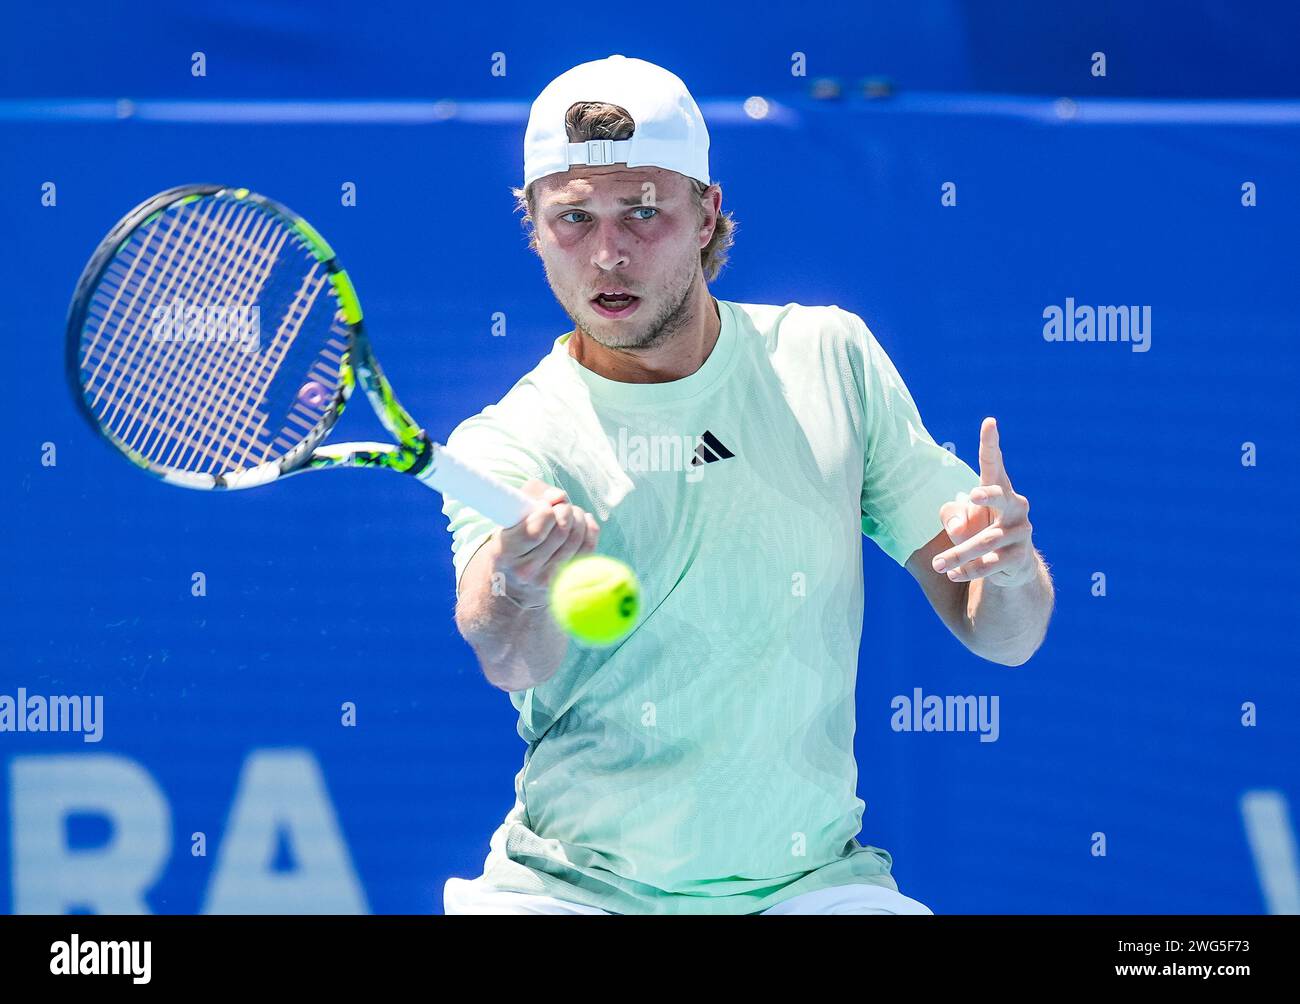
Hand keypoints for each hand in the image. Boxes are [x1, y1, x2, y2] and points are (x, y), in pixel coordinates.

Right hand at [490, 479, 599, 607]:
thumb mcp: (511, 515)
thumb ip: (533, 496)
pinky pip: (589, 549)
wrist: (512, 582)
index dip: (547, 511)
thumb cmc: (513, 538)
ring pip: (577, 539)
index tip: (545, 506)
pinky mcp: (567, 581)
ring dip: (578, 517)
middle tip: (560, 507)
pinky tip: (583, 522)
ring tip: (570, 513)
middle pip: (561, 532)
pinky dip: (590, 529)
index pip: (536, 531)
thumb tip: (559, 496)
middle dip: (565, 510)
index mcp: (505, 552)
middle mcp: (525, 570)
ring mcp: (547, 579)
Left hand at [931, 417, 1035, 587]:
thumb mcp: (959, 519)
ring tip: (937, 564)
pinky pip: (991, 564)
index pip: (993, 464)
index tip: (989, 422)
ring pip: (986, 540)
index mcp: (998, 489)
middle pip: (1001, 497)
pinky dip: (969, 570)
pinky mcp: (1019, 556)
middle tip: (972, 495)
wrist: (1010, 565)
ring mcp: (1020, 531)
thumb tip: (957, 529)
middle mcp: (1015, 506)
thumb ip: (951, 515)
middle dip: (987, 496)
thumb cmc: (979, 529)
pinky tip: (953, 574)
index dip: (991, 443)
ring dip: (959, 553)